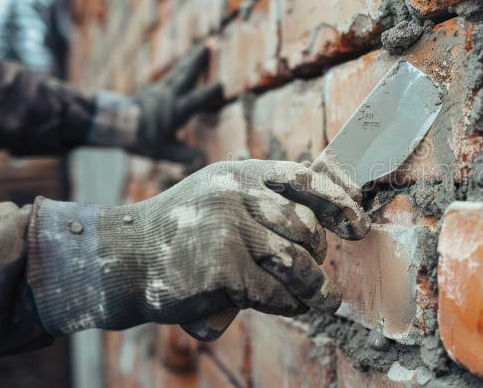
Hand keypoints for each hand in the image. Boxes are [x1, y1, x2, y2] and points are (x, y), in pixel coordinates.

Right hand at [26, 160, 370, 335]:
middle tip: (319, 273)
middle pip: (304, 226)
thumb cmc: (179, 232)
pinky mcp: (222, 270)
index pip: (303, 178)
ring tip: (321, 298)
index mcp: (240, 174)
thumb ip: (259, 199)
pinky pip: (275, 292)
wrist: (124, 259)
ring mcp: (228, 231)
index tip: (358, 226)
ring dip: (314, 286)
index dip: (338, 202)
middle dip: (318, 254)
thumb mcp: (217, 196)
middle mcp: (236, 195)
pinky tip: (289, 307)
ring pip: (296, 261)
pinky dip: (289, 305)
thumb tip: (321, 219)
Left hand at [86, 44, 223, 162]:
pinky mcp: (154, 90)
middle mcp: (168, 96)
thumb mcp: (162, 151)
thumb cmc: (140, 140)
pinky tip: (185, 65)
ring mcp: (160, 90)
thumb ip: (182, 155)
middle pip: (186, 75)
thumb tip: (200, 159)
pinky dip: (181, 68)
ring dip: (191, 60)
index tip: (221, 84)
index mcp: (174, 111)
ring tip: (201, 48)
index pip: (195, 99)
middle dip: (197, 62)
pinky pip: (172, 76)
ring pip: (179, 72)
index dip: (209, 92)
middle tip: (208, 45)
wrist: (113, 125)